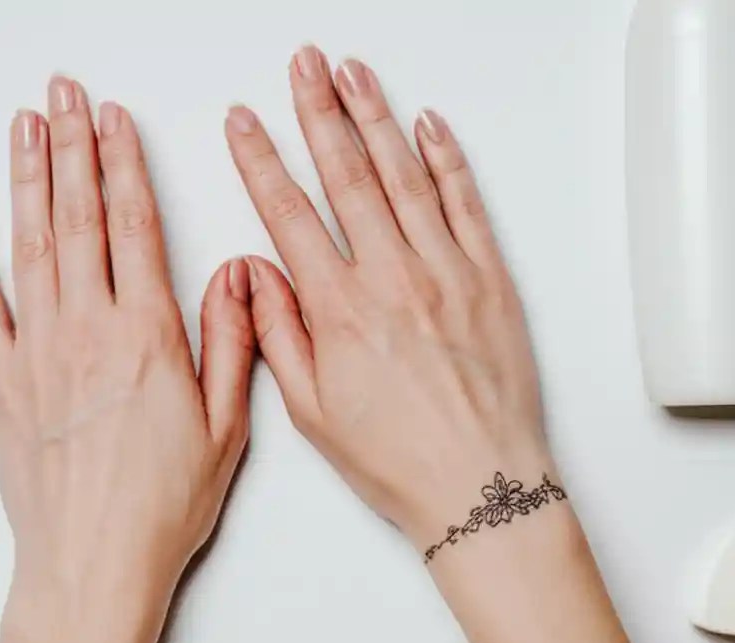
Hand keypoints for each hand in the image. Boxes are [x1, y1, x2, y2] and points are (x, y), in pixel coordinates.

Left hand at [0, 76, 254, 642]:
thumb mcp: (226, 425)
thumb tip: (238, 272)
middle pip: (79, 219)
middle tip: (65, 96)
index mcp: (148, 337)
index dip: (124, 166)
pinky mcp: (0, 380)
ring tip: (26, 128)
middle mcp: (87, 331)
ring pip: (30, 245)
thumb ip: (232, 340)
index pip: (134, 228)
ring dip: (28, 179)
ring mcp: (37, 352)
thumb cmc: (163, 506)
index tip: (116, 121)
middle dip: (73, 149)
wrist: (93, 565)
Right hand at [225, 48, 549, 547]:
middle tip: (304, 65)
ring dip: (377, 117)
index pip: (289, 214)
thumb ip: (277, 333)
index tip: (243, 122)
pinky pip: (466, 203)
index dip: (261, 160)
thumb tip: (254, 273)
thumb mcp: (311, 411)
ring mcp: (446, 272)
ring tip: (354, 72)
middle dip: (319, 110)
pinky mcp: (490, 279)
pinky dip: (447, 158)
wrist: (481, 487)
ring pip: (405, 176)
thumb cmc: (398, 459)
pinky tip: (428, 124)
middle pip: (348, 174)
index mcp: (340, 311)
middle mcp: (393, 278)